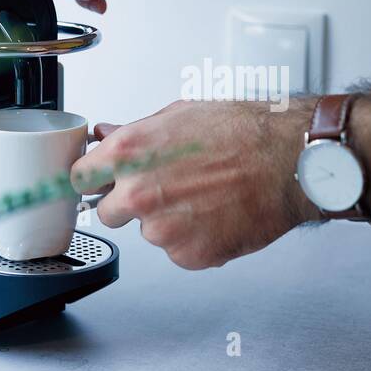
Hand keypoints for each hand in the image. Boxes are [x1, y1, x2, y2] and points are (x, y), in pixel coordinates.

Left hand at [71, 99, 318, 269]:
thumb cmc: (245, 131)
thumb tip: (106, 136)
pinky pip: (179, 252)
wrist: (289, 160)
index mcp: (129, 153)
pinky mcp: (188, 255)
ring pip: (148, 233)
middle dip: (128, 204)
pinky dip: (195, 240)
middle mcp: (139, 193)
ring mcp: (162, 229)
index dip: (96, 179)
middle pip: (106, 212)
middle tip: (165, 190)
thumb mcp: (180, 115)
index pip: (80, 178)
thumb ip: (134, 133)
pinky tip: (218, 215)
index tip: (105, 182)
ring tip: (205, 197)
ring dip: (168, 222)